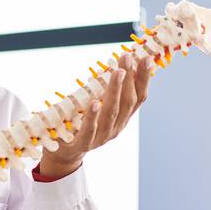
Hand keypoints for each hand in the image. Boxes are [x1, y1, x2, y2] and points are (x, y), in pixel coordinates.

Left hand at [38, 51, 151, 177]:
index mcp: (122, 118)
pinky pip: (89, 130)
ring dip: (116, 91)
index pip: (138, 98)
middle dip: (129, 79)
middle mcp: (115, 128)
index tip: (147, 58)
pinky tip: (95, 103)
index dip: (144, 79)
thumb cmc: (81, 121)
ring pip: (111, 113)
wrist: (63, 151)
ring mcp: (100, 137)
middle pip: (127, 103)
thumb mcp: (98, 105)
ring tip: (118, 72)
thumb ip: (106, 90)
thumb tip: (118, 64)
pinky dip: (93, 116)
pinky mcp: (82, 144)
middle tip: (127, 58)